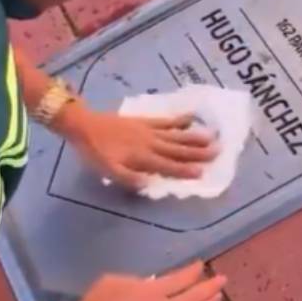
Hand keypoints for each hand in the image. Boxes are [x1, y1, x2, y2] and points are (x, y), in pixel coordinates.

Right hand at [57, 263, 226, 300]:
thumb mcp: (114, 281)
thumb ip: (139, 282)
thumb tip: (152, 286)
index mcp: (154, 292)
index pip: (182, 280)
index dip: (193, 271)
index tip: (201, 265)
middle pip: (194, 298)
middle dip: (210, 288)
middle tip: (222, 280)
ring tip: (217, 299)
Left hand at [60, 107, 215, 189]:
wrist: (83, 125)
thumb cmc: (94, 152)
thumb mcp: (107, 170)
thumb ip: (129, 178)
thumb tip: (151, 183)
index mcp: (142, 158)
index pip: (167, 166)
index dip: (185, 170)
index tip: (203, 172)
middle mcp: (150, 144)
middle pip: (177, 149)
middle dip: (198, 152)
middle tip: (218, 151)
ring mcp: (149, 131)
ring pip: (176, 135)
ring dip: (194, 137)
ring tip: (212, 137)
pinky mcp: (144, 121)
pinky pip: (165, 120)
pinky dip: (179, 119)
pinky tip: (192, 117)